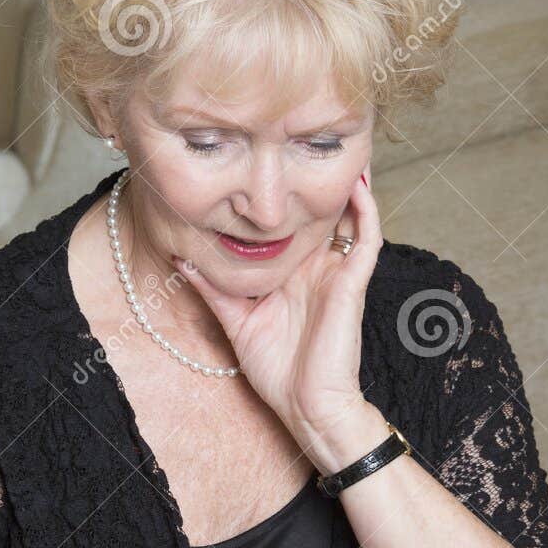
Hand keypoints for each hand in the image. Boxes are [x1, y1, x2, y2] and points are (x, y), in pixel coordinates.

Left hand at [171, 169, 381, 440]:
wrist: (307, 407)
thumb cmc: (278, 373)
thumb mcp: (235, 322)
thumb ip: (212, 288)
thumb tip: (181, 259)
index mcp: (293, 274)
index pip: (290, 226)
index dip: (281, 198)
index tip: (260, 164)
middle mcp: (317, 267)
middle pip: (319, 212)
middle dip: (311, 179)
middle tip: (298, 140)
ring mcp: (337, 272)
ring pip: (348, 216)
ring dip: (343, 184)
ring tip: (334, 145)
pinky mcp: (353, 282)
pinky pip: (367, 238)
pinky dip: (365, 209)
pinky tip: (355, 183)